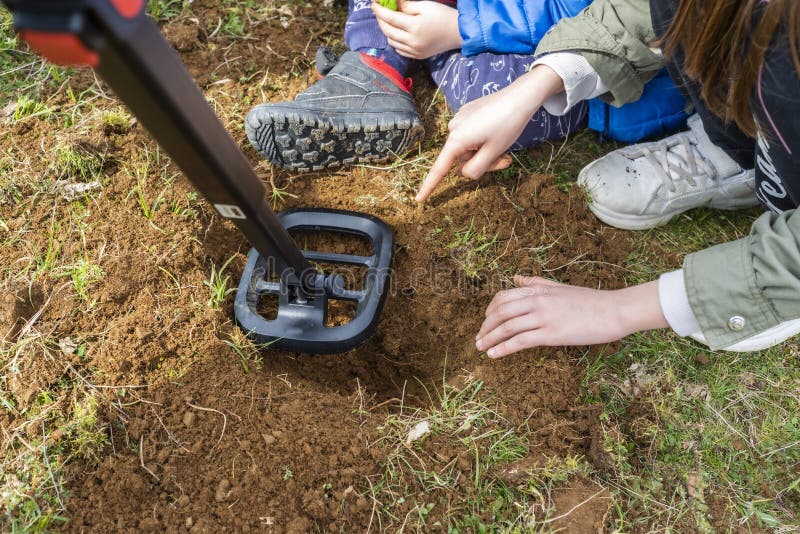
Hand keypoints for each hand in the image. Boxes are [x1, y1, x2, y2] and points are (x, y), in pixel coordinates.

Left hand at [371, 0, 461, 58]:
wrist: (458, 33)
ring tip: (389, 21)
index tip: (373, 3)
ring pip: (391, 42)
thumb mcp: (425, 6)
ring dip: (387, 31)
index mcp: (415, 27)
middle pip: (388, 32)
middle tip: (378, 11)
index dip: (379, 10)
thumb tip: (391, 3)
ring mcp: (414, 51)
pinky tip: (398, 32)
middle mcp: (412, 42)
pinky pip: (399, 49)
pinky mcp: (417, 56)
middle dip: (380, 20)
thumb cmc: (443, 16)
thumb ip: (406, 5)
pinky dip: (395, 41)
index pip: (390, 18)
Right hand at [415, 65, 563, 201]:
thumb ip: (476, 169)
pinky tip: (497, 128)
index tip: (418, 200)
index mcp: (457, 140)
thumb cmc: (508, 125)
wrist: (520, 96)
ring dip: (484, 151)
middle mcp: (453, 129)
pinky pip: (471, 134)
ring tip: (503, 143)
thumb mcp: (493, 152)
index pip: (440, 169)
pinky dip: (483, 138)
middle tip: (504, 159)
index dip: (429, 186)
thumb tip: (465, 173)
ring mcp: (460, 119)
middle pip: (462, 159)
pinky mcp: (467, 113)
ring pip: (468, 148)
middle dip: (481, 162)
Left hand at [475, 276, 667, 357]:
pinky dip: (503, 348)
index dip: (490, 310)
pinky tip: (494, 355)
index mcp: (539, 290)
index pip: (503, 297)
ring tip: (481, 348)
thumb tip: (516, 278)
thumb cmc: (590, 301)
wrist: (615, 310)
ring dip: (490, 338)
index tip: (485, 321)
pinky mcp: (551, 334)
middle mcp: (538, 301)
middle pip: (500, 312)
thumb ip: (536, 284)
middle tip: (478, 338)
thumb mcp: (560, 287)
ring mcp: (544, 317)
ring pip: (507, 327)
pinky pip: (520, 341)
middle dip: (486, 326)